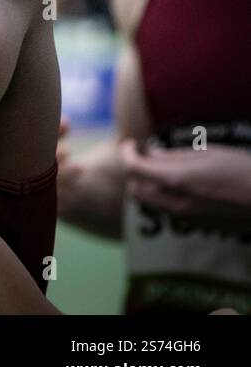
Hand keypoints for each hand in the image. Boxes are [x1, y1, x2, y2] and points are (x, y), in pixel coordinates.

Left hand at [121, 139, 250, 230]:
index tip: (131, 144)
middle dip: (133, 170)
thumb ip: (173, 156)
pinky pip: (164, 209)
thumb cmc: (240, 170)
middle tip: (144, 154)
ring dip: (145, 183)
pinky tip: (174, 183)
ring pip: (147, 201)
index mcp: (175, 179)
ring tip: (158, 167)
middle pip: (134, 187)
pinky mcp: (194, 222)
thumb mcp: (206, 154)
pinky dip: (159, 195)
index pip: (133, 168)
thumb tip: (151, 153)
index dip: (127, 153)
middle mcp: (174, 200)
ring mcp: (184, 215)